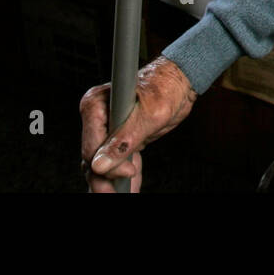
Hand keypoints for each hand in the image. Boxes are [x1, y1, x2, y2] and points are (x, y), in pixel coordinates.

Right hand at [79, 56, 196, 192]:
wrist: (182, 81)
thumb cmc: (167, 87)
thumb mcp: (149, 115)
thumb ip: (124, 140)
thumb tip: (100, 164)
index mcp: (96, 105)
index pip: (91, 146)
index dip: (107, 165)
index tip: (128, 173)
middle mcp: (97, 116)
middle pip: (93, 157)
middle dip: (105, 178)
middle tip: (115, 194)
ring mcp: (107, 126)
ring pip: (102, 162)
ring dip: (114, 180)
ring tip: (127, 191)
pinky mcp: (118, 135)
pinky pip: (116, 159)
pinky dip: (124, 173)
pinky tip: (131, 186)